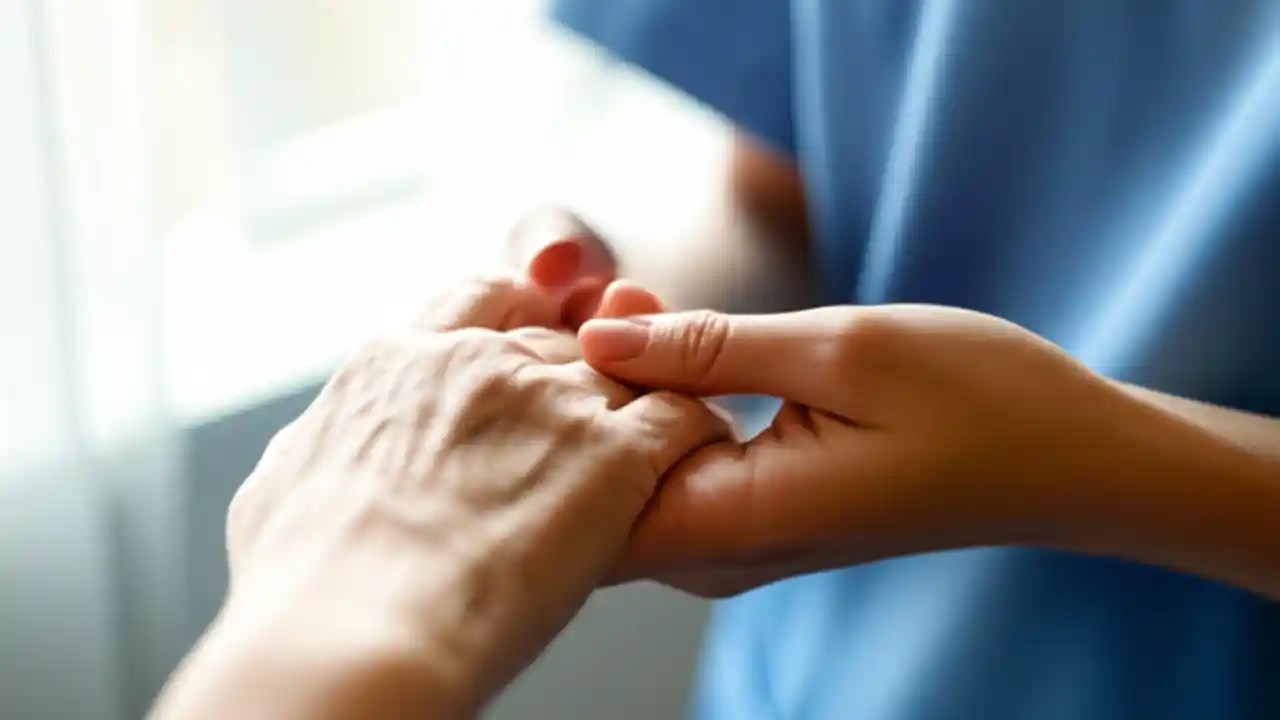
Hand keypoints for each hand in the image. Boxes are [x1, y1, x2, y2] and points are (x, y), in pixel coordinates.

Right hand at [156, 286, 728, 718]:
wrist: (350, 633)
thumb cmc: (302, 583)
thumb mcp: (288, 484)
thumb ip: (327, 443)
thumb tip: (323, 447)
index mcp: (401, 361)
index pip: (482, 298)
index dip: (517, 317)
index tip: (532, 345)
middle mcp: (482, 363)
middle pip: (564, 338)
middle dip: (585, 369)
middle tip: (598, 415)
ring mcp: (552, 403)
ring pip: (629, 370)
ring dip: (645, 400)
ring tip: (659, 440)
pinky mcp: (613, 456)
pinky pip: (684, 416)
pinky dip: (697, 428)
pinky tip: (698, 451)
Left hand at [578, 304, 1130, 596]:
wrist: (1068, 456)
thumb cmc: (976, 402)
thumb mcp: (837, 349)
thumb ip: (707, 347)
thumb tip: (597, 334)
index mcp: (736, 523)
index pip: (585, 500)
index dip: (554, 410)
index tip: (561, 322)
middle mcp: (726, 551)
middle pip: (598, 486)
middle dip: (578, 388)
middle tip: (595, 290)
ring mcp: (743, 539)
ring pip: (632, 471)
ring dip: (620, 384)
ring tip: (629, 296)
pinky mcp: (761, 511)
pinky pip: (676, 463)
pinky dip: (658, 398)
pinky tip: (664, 329)